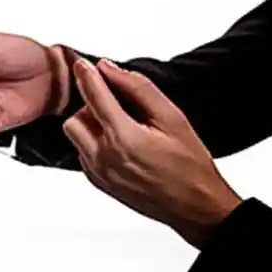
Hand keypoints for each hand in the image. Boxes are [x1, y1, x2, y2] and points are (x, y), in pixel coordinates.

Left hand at [63, 58, 242, 248]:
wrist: (196, 207)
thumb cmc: (190, 166)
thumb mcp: (172, 118)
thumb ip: (138, 89)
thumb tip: (111, 69)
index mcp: (123, 138)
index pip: (93, 96)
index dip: (85, 75)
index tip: (81, 64)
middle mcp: (104, 157)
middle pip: (75, 117)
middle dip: (92, 106)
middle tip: (119, 107)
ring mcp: (98, 172)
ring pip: (76, 135)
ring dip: (91, 125)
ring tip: (121, 127)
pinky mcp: (98, 182)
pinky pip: (82, 153)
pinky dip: (93, 143)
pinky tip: (120, 146)